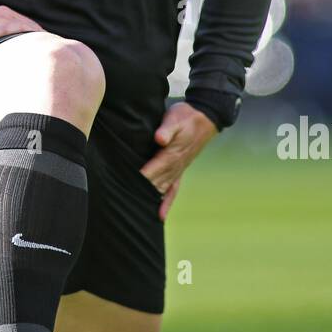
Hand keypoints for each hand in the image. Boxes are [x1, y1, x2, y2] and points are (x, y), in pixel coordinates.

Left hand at [139, 102, 217, 222]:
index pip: (152, 170)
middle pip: (155, 184)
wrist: (205, 118)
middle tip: (126, 204)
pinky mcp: (180, 171)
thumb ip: (166, 129)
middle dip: (141, 193)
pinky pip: (173, 190)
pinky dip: (166, 203)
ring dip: (150, 200)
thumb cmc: (186, 116)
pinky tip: (160, 216)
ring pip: (162, 190)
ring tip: (137, 214)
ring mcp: (178, 170)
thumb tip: (159, 139)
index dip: (141, 178)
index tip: (128, 186)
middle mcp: (175, 166)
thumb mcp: (174, 117)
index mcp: (171, 154)